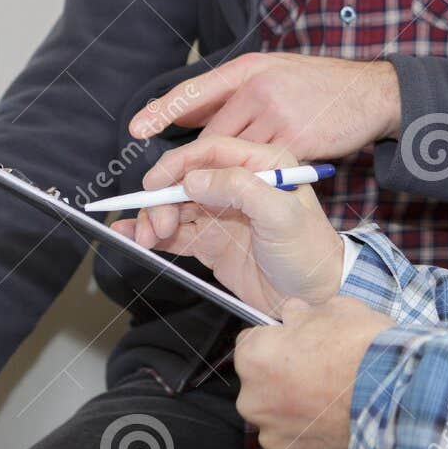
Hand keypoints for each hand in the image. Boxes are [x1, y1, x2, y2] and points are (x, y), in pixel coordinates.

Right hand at [111, 136, 343, 317]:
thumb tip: (194, 178)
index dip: (177, 164)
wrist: (315, 297)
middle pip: (186, 179)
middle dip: (162, 198)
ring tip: (146, 239)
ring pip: (176, 206)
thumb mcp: (281, 215)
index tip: (153, 184)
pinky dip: (153, 235)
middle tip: (156, 224)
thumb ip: (240, 190)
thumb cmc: (309, 251)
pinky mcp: (211, 242)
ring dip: (155, 218)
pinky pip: (175, 233)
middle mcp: (239, 184)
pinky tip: (133, 237)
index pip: (211, 151)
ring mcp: (222, 214)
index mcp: (262, 165)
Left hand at [128, 52, 401, 162]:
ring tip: (223, 197)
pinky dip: (258, 183)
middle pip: (211, 136)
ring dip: (224, 180)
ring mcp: (279, 116)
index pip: (196, 91)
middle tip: (173, 186)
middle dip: (194, 165)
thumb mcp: (273, 73)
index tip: (137, 128)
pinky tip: (263, 189)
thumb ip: (234, 95)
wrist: (373, 93)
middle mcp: (260, 90)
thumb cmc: (321, 86)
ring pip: (233, 158)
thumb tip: (189, 116)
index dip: (164, 109)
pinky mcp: (297, 143)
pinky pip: (262, 171)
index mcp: (250, 69)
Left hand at [234, 296, 393, 448]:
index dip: (278, 338)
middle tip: (321, 368)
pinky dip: (314, 433)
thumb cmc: (364, 352)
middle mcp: (254, 400)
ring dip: (297, 408)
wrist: (398, 400)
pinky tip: (340, 420)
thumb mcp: (338, 310)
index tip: (297, 340)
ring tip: (335, 398)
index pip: (252, 341)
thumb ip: (306, 313)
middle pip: (262, 383)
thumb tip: (296, 315)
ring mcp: (275, 436)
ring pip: (279, 416)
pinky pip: (299, 442)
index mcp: (255, 358)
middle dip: (284, 376)